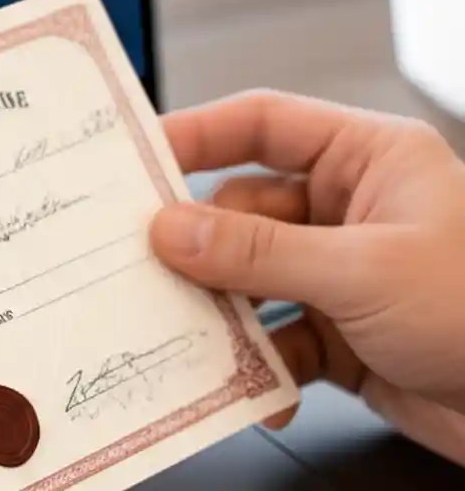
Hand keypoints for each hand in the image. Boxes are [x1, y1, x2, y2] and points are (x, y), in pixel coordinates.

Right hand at [149, 90, 464, 463]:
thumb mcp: (365, 272)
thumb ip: (260, 250)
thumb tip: (172, 230)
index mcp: (371, 160)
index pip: (264, 123)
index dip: (196, 133)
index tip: (136, 156)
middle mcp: (352, 209)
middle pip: (242, 208)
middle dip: (199, 243)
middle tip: (145, 262)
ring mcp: (343, 273)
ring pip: (248, 277)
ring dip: (222, 309)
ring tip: (189, 327)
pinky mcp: (341, 335)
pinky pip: (272, 338)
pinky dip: (255, 363)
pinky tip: (251, 384)